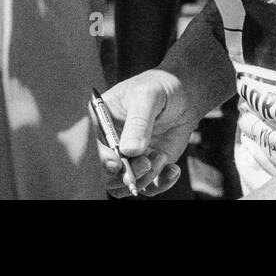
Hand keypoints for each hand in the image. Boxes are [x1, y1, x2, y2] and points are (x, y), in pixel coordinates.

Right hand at [98, 69, 198, 197]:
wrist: (183, 95)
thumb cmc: (159, 87)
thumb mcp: (147, 96)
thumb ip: (138, 122)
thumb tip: (129, 151)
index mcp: (100, 122)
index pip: (92, 146)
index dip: (101, 158)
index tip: (117, 163)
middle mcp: (110, 143)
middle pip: (105, 173)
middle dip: (125, 174)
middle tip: (146, 162)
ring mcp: (129, 157)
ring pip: (125, 185)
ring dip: (145, 177)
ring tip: (161, 156)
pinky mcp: (147, 167)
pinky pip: (149, 187)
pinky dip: (161, 183)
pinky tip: (173, 169)